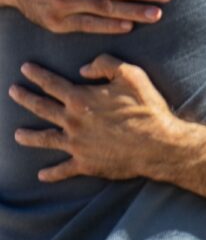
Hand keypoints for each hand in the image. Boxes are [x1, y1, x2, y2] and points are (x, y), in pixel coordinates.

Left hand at [10, 56, 181, 182]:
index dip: (37, 75)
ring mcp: (76, 144)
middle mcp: (72, 121)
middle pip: (41, 108)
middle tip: (13, 92)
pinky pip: (63, 169)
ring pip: (45, 139)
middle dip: (25, 98)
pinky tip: (42, 175)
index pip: (52, 84)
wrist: (157, 144)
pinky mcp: (85, 164)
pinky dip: (51, 173)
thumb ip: (106, 64)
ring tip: (18, 135)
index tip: (25, 68)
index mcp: (81, 99)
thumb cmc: (146, 108)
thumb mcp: (132, 75)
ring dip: (29, 136)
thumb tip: (83, 69)